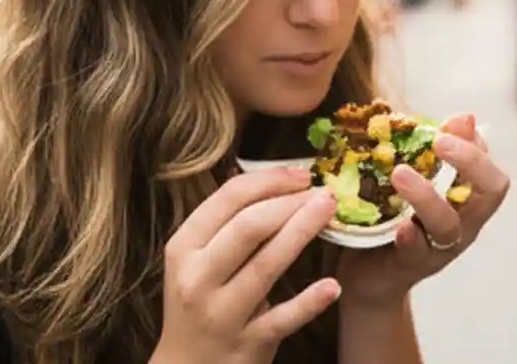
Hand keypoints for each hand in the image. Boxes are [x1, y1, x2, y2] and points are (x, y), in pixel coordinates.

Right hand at [154, 168, 340, 363]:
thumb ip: (231, 225)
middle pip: (248, 228)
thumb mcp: (200, 260)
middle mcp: (197, 279)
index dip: (269, 180)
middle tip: (324, 192)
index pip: (227, 199)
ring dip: (301, 233)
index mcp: (184, 248)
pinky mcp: (247, 343)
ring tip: (329, 211)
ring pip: (265, 266)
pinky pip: (282, 319)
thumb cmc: (202, 300)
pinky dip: (308, 302)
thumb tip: (283, 184)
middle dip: (290, 203)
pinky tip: (331, 285)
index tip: (302, 173)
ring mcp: (222, 314)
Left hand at [335, 114, 509, 309]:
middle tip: (439, 142)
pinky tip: (400, 226)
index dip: (479, 146)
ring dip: (427, 196)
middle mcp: (463, 224)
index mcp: (467, 201)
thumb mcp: (414, 179)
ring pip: (449, 225)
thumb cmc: (393, 217)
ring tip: (400, 174)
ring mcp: (439, 248)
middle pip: (490, 193)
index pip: (492, 170)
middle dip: (470, 162)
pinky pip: (417, 253)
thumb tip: (464, 115)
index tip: (453, 124)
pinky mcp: (410, 267)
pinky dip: (410, 238)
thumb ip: (432, 150)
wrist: (366, 275)